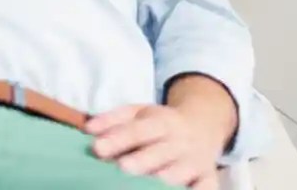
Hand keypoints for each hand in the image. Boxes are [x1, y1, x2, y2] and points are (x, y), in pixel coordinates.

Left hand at [87, 104, 222, 187]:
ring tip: (147, 187)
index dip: (119, 138)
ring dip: (167, 179)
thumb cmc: (159, 125)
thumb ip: (113, 120)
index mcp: (162, 122)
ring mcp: (196, 160)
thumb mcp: (137, 113)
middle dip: (142, 160)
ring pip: (182, 171)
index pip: (139, 130)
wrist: (203, 126)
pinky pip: (207, 187)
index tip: (97, 148)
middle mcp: (181, 141)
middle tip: (122, 168)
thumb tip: (88, 129)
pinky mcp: (209, 177)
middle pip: (160, 151)